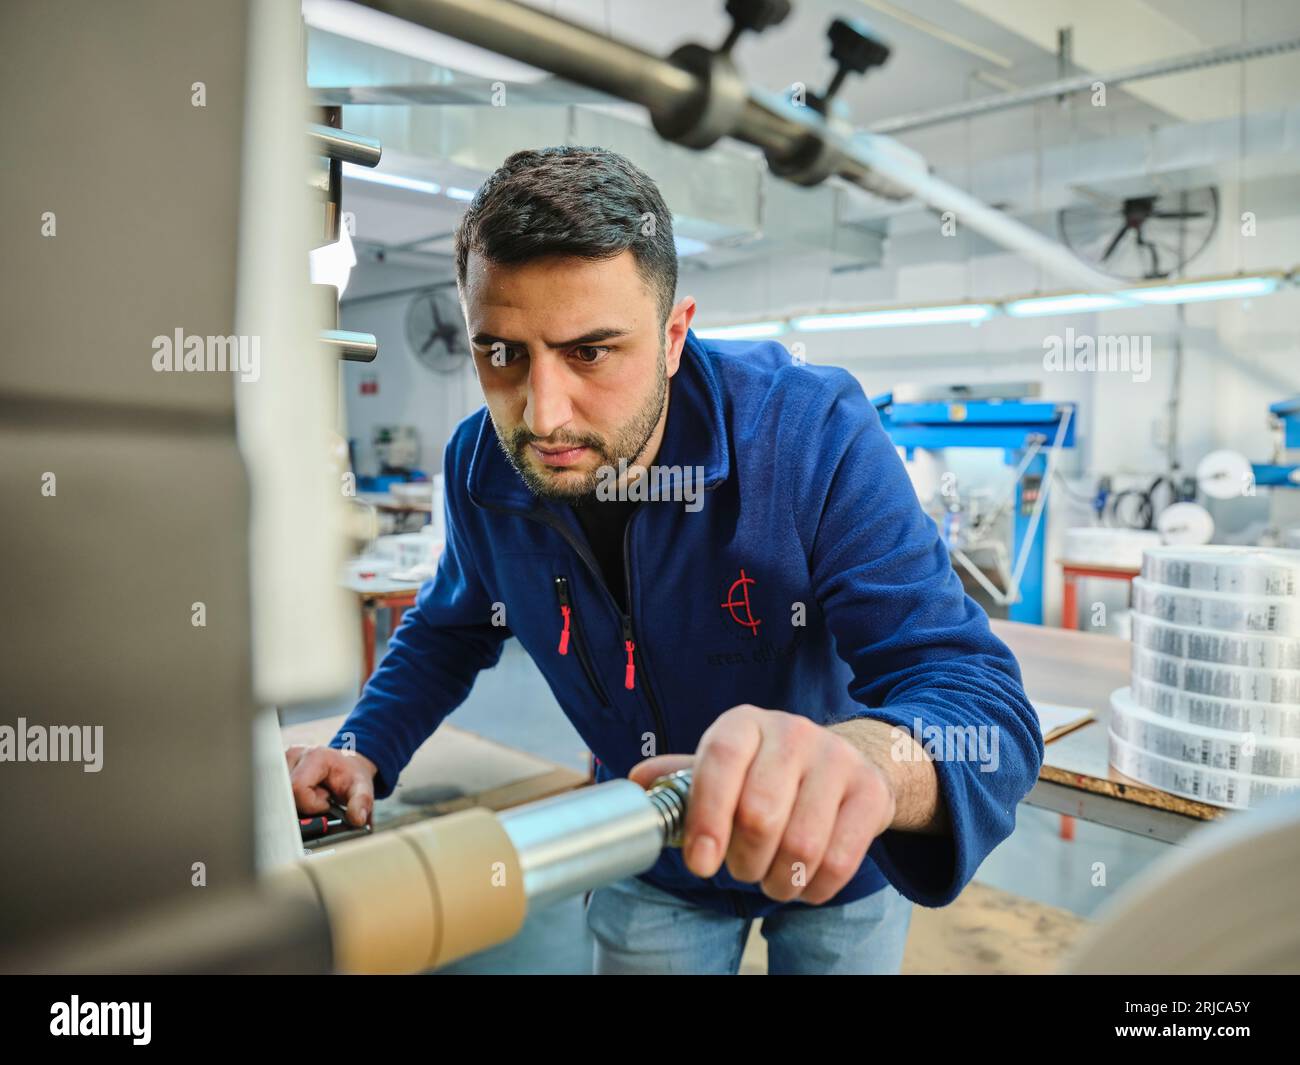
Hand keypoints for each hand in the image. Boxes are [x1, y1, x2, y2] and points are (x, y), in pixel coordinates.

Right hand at [285, 744, 377, 827]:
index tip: (326, 801)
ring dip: (296, 802)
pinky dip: (290, 800)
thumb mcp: (362, 788)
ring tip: (312, 795)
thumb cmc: (351, 776)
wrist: (346, 765)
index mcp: (314, 756)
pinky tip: (303, 795)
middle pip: (285, 794)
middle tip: (318, 799)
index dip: (311, 803)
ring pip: (279, 796)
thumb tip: (357, 819)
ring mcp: (282, 761)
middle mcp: (293, 755)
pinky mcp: (276, 769)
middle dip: (301, 804)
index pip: (297, 789)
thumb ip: (361, 802)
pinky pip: (278, 794)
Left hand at [628, 705, 895, 903]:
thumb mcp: (724, 766)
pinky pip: (840, 860)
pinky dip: (814, 887)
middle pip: (759, 814)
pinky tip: (803, 881)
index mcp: (744, 723)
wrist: (846, 763)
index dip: (706, 817)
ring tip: (770, 879)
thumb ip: (680, 779)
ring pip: (801, 844)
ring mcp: (836, 759)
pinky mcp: (870, 792)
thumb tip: (634, 784)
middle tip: (740, 869)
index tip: (699, 863)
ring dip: (778, 880)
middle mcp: (792, 732)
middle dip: (742, 860)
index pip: (719, 761)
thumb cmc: (768, 772)